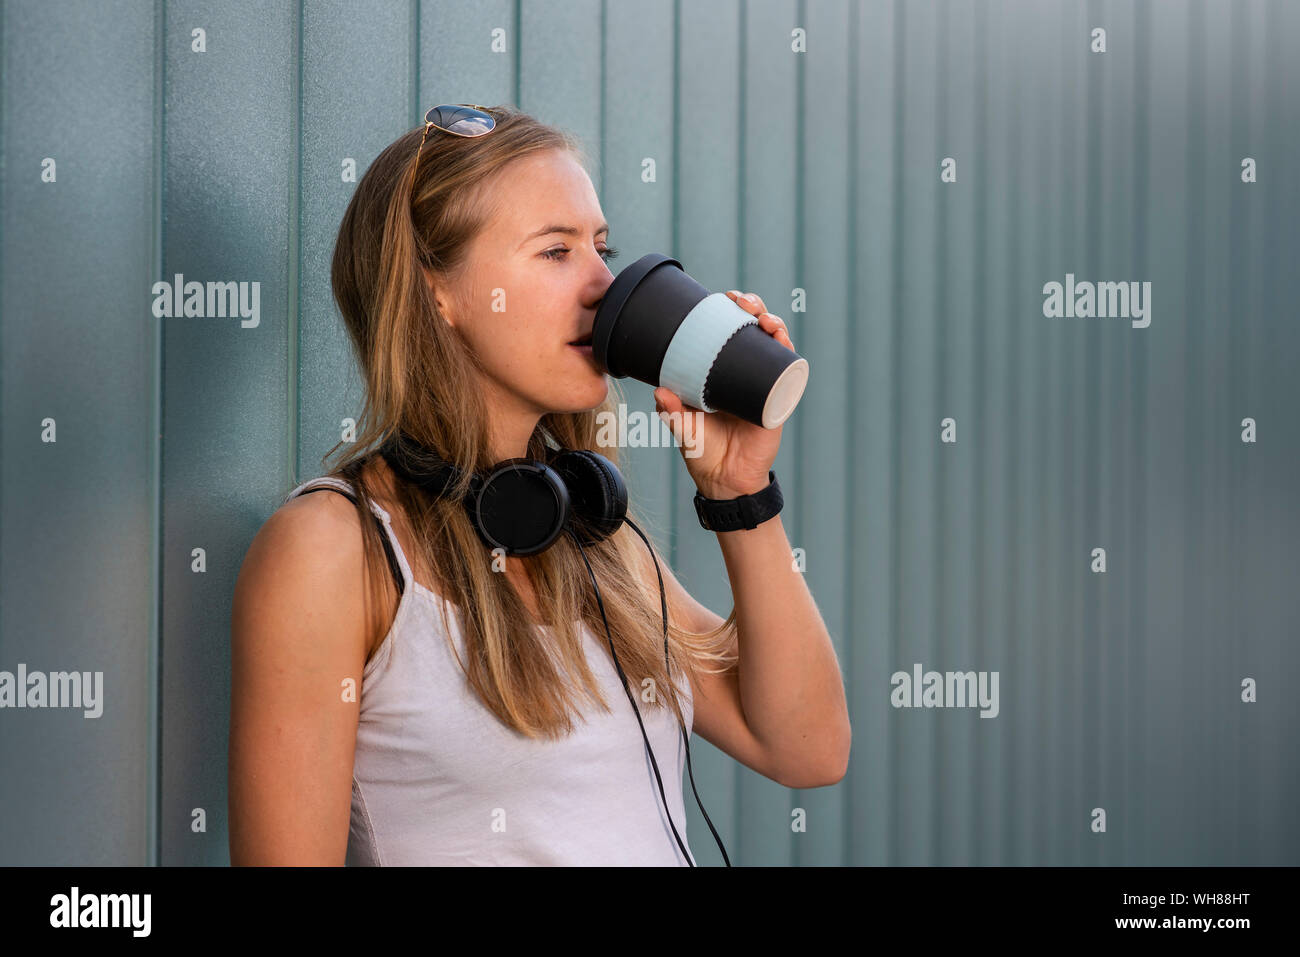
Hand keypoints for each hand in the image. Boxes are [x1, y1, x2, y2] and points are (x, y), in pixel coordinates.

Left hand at [653, 290, 794, 499]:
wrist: (726, 481)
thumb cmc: (703, 450)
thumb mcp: (682, 426)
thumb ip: (671, 410)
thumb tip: (658, 390)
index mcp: (720, 372)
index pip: (726, 331)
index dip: (728, 310)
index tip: (722, 297)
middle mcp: (744, 373)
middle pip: (753, 329)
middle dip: (752, 307)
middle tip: (742, 302)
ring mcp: (764, 384)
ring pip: (773, 344)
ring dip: (772, 323)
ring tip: (763, 319)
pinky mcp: (778, 400)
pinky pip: (787, 371)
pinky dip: (787, 352)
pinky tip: (780, 339)